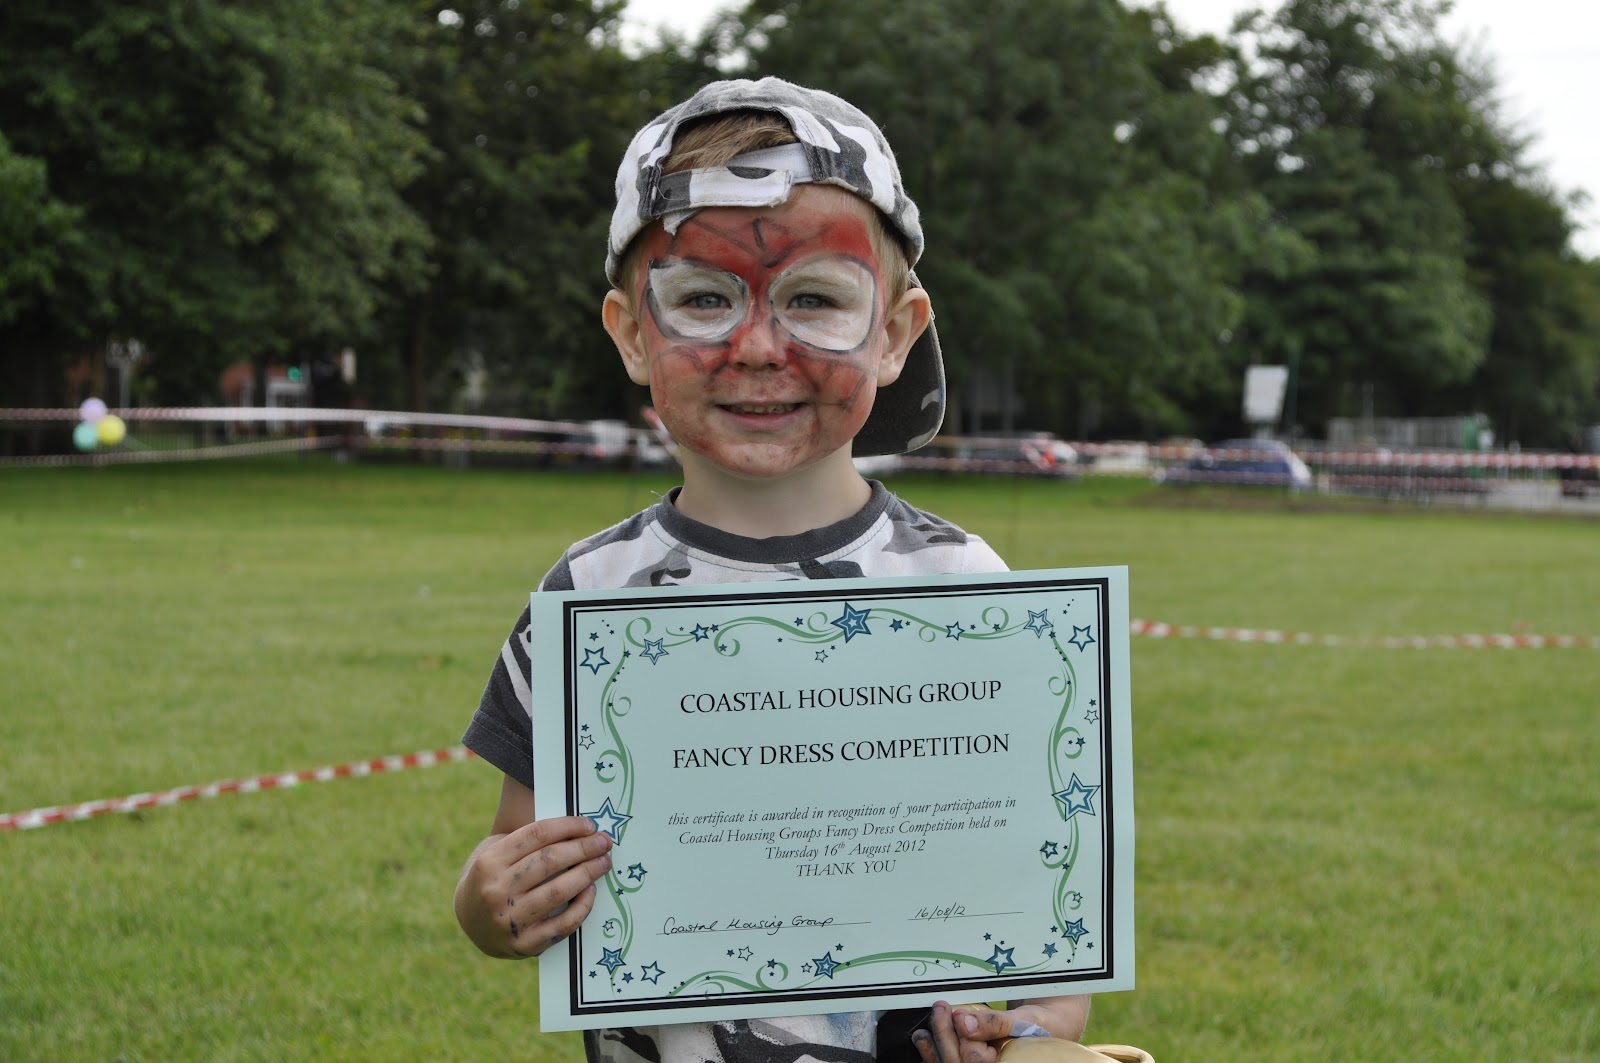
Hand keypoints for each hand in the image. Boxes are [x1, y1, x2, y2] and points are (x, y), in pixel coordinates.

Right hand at [455, 815, 612, 958]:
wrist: (470, 920)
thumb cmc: (492, 876)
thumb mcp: (496, 850)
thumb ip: (528, 840)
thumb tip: (578, 829)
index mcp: (489, 861)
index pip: (536, 834)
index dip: (567, 826)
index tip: (589, 825)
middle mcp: (497, 891)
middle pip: (550, 861)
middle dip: (583, 848)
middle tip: (604, 842)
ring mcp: (510, 920)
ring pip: (559, 891)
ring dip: (587, 873)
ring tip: (603, 862)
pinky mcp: (524, 944)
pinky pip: (563, 924)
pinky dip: (582, 906)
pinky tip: (591, 891)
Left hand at [913, 998, 1087, 1062]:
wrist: (1046, 1029)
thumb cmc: (1037, 1027)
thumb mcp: (1022, 1020)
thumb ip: (994, 1023)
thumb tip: (963, 1021)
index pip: (973, 1058)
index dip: (963, 1035)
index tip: (957, 1013)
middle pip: (957, 1061)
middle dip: (944, 1034)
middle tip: (940, 1008)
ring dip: (933, 1045)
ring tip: (926, 1026)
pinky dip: (931, 1051)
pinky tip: (924, 1039)